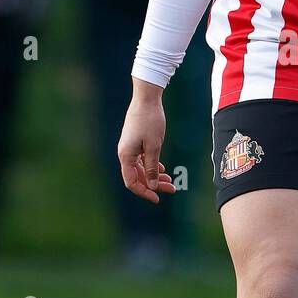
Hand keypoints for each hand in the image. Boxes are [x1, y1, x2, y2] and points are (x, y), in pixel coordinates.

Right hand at [117, 80, 176, 203]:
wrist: (146, 98)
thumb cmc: (150, 121)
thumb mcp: (154, 146)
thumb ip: (152, 167)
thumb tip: (152, 185)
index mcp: (125, 156)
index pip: (132, 182)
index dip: (144, 192)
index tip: (158, 198)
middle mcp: (125, 153)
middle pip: (138, 176)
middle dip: (154, 184)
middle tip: (172, 189)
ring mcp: (130, 147)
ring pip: (141, 168)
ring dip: (155, 175)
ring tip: (170, 180)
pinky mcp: (135, 141)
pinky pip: (142, 159)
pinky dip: (152, 165)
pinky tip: (163, 168)